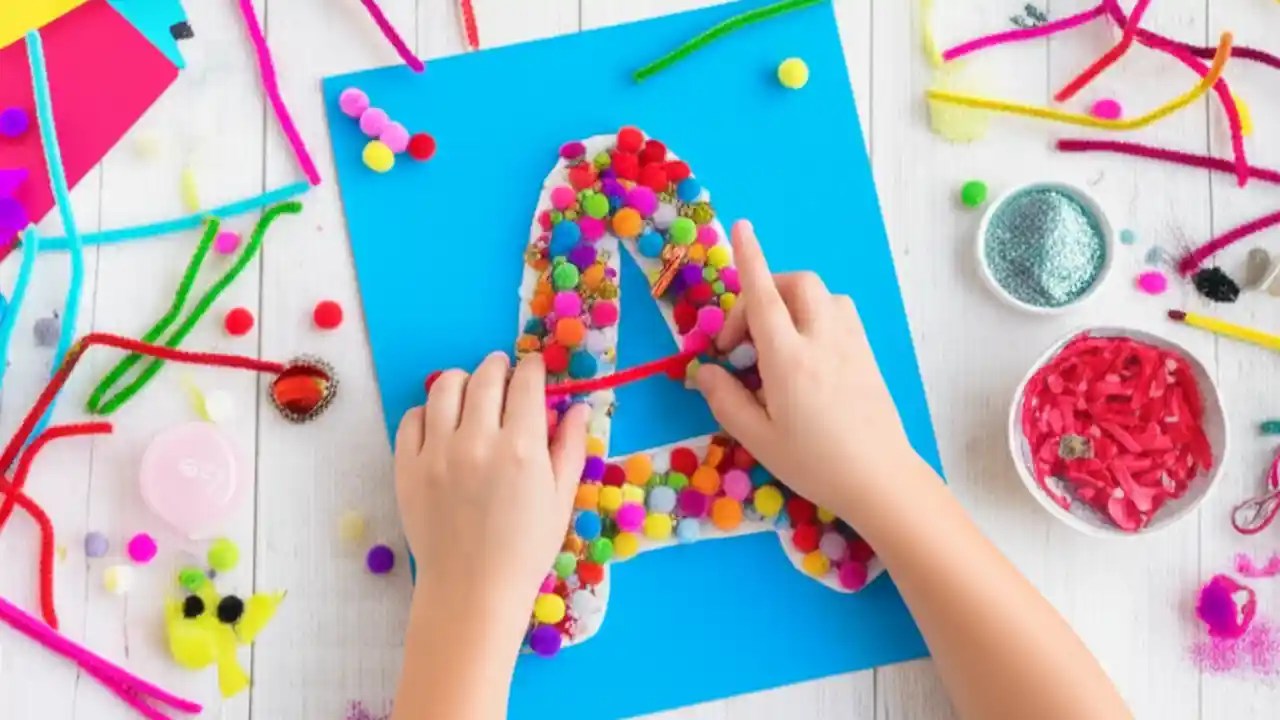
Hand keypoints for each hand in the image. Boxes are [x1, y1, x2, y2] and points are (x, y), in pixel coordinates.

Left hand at [394, 352, 588, 620]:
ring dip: (462, 380)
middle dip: (499, 366)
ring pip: (444, 388)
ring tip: (471, 389)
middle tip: (503, 371)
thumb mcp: (560, 499)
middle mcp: (478, 441)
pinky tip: (441, 421)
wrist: (472, 589)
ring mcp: (437, 453)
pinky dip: (428, 410)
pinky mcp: (407, 467)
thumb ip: (570, 447)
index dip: (532, 368)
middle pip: (486, 377)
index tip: (533, 368)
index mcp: (522, 448)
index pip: (526, 383)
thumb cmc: (525, 548)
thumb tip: (579, 406)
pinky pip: (412, 418)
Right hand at [694, 220, 919, 518]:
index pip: (763, 295)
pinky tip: (806, 355)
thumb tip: (704, 370)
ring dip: (793, 303)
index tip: (740, 226)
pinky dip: (815, 317)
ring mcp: (851, 344)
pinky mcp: (867, 355)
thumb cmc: (813, 463)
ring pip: (821, 295)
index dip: (749, 257)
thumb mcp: (757, 438)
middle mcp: (822, 340)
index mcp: (789, 358)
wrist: (880, 480)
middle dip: (765, 291)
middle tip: (744, 340)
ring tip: (776, 343)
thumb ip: (725, 399)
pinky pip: (839, 314)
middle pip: (796, 284)